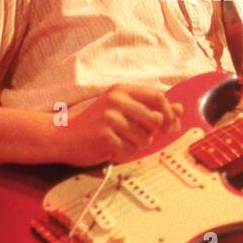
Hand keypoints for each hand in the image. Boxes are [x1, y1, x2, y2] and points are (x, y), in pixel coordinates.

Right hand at [54, 83, 182, 166]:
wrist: (63, 136)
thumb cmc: (95, 123)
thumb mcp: (122, 109)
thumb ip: (151, 108)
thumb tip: (179, 109)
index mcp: (122, 90)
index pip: (158, 96)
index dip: (169, 112)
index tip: (171, 125)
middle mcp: (116, 100)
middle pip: (155, 118)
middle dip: (153, 132)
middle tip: (139, 136)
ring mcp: (109, 117)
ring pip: (145, 137)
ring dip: (137, 144)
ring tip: (121, 140)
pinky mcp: (104, 135)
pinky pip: (130, 149)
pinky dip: (124, 152)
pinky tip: (112, 147)